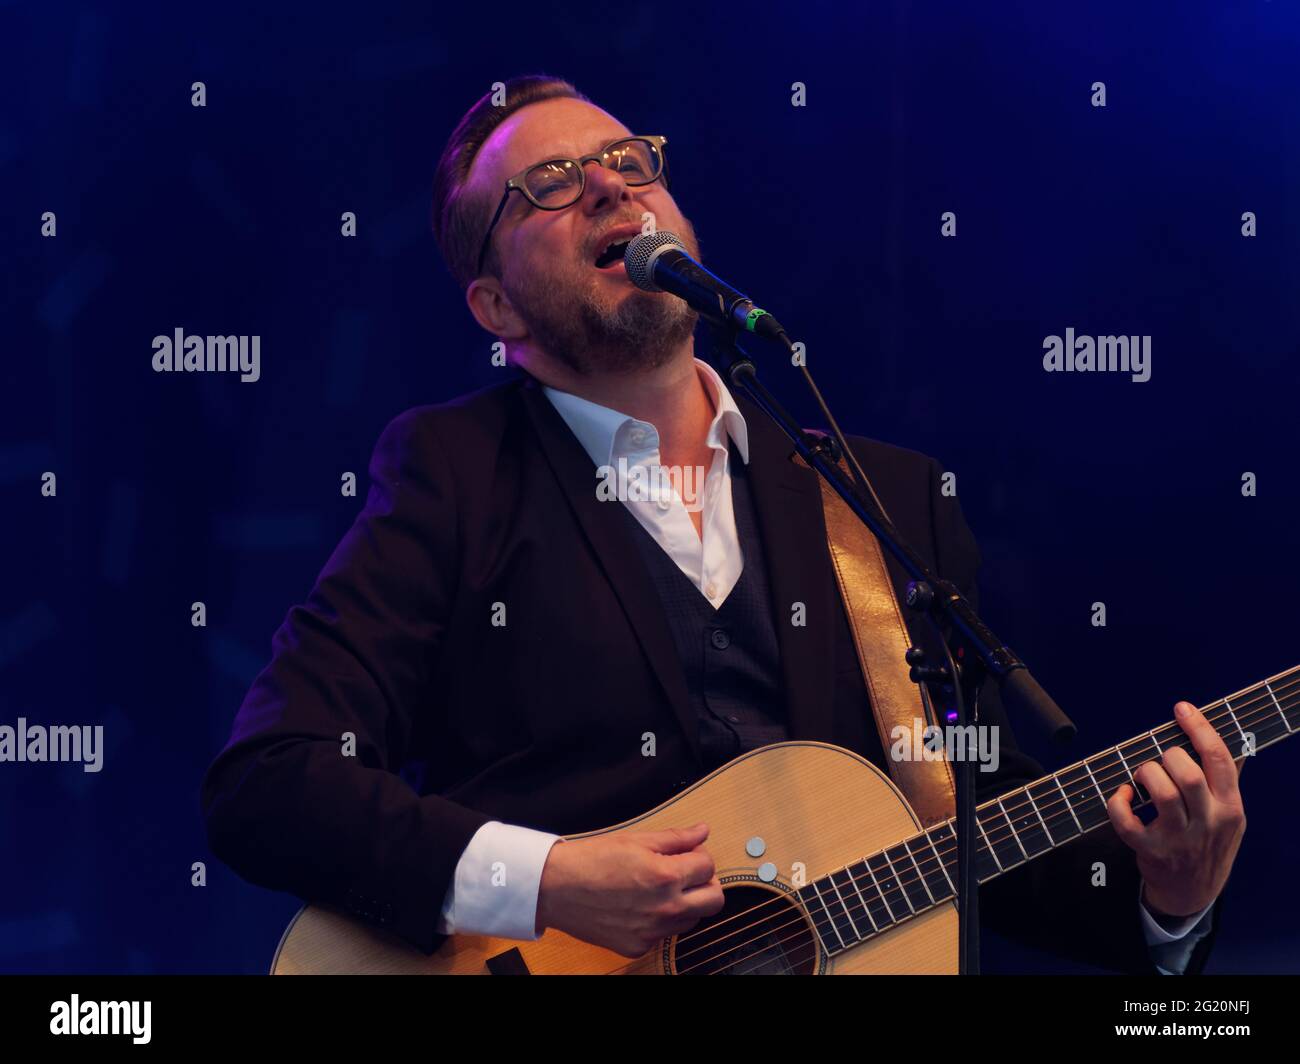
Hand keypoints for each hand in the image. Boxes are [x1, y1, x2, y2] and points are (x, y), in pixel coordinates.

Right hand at [535, 823, 724, 957]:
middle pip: (714, 900)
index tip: (688, 852)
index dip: (700, 854)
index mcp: (666, 877)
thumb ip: (675, 838)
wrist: (556, 888)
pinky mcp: (638, 947)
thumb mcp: (635, 840)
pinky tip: (641, 905)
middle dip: (706, 882)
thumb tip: (702, 831)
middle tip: (688, 872)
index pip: (708, 866)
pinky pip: (664, 935)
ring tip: (661, 888)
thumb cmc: (591, 861)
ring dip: (686, 902)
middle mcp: (664, 908)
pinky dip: (660, 920)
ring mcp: (652, 932)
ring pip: (692, 919)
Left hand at [1107, 701, 1245, 916]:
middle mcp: (1209, 824)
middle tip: (1162, 758)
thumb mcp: (1228, 814)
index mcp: (1231, 808)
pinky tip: (1122, 795)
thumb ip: (1223, 780)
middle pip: (1190, 776)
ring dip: (1146, 773)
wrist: (1193, 893)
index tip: (1182, 708)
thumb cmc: (1207, 842)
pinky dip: (1118, 802)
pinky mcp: (1151, 852)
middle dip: (1170, 756)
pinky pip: (1127, 822)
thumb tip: (1214, 733)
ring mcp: (1180, 840)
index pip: (1220, 760)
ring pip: (1163, 795)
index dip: (1200, 728)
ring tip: (1142, 775)